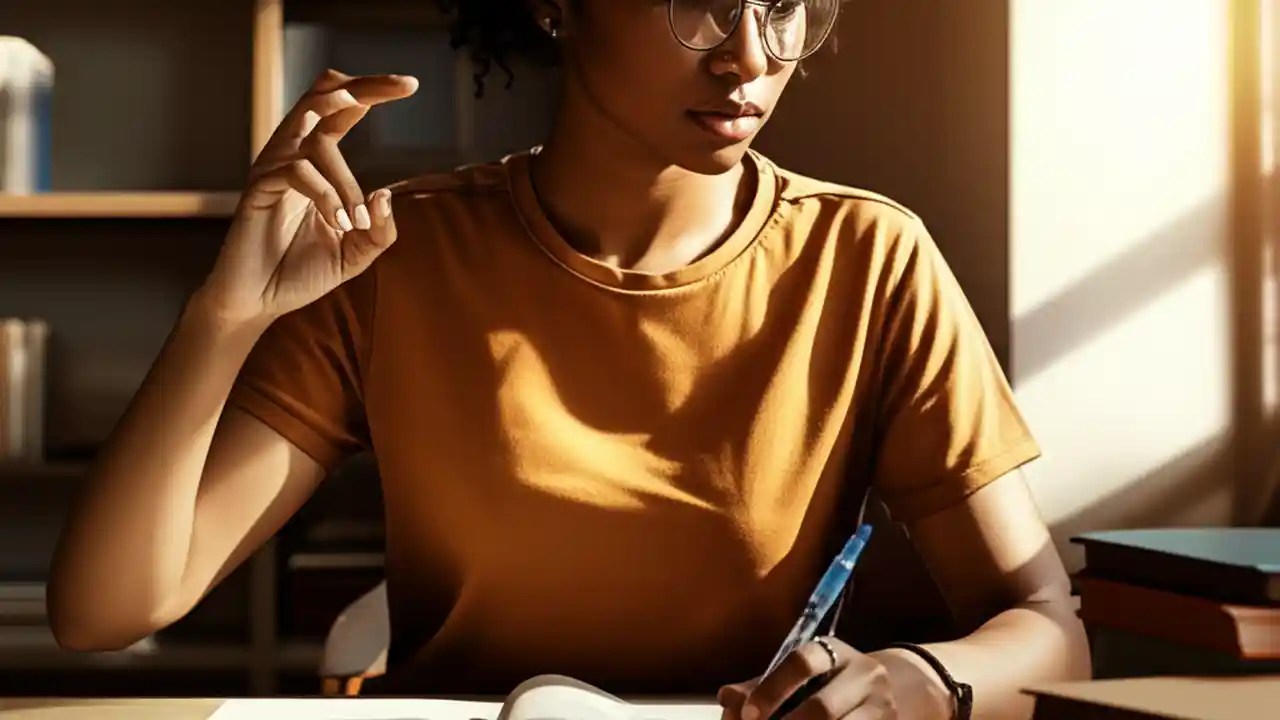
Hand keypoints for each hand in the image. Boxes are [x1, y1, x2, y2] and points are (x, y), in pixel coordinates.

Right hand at [196, 68, 418, 325]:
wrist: (261, 301)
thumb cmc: (303, 272)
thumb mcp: (356, 252)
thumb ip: (379, 229)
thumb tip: (385, 195)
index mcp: (317, 161)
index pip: (342, 109)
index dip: (372, 90)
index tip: (410, 85)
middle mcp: (293, 155)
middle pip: (323, 98)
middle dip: (364, 87)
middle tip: (402, 86)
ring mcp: (273, 169)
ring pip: (316, 140)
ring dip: (347, 182)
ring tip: (356, 224)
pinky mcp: (257, 189)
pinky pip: (296, 172)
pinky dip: (326, 196)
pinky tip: (337, 224)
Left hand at [718, 637, 897, 719]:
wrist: (886, 694)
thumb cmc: (825, 684)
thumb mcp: (796, 676)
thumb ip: (760, 686)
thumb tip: (727, 698)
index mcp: (833, 651)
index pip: (802, 662)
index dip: (772, 690)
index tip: (749, 714)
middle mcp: (864, 675)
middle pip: (822, 708)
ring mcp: (881, 708)